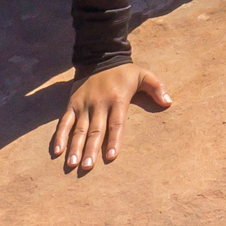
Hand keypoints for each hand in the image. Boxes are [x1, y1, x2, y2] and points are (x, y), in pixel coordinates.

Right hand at [50, 64, 172, 174]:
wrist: (99, 57)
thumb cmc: (124, 72)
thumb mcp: (144, 75)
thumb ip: (157, 88)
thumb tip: (169, 103)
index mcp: (117, 99)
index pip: (116, 123)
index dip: (114, 140)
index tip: (111, 157)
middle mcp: (99, 104)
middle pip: (95, 130)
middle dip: (91, 149)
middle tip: (88, 167)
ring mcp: (84, 104)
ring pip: (78, 129)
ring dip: (75, 147)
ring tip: (72, 163)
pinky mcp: (72, 104)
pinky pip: (64, 122)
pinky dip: (60, 136)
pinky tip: (57, 151)